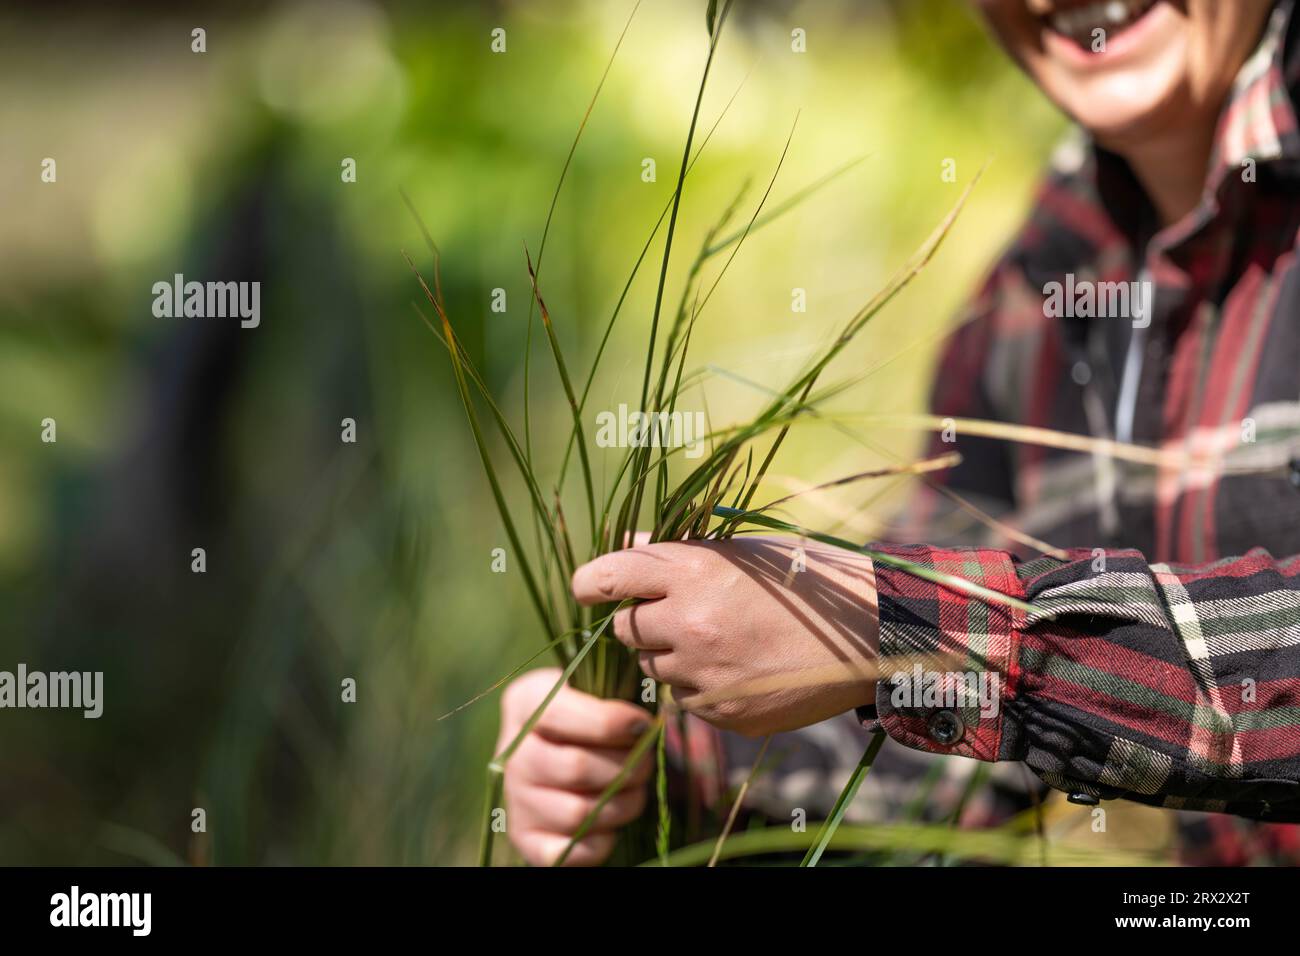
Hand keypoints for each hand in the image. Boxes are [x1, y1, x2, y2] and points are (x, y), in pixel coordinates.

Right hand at [498, 668, 652, 865]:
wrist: (558, 749)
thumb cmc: (588, 712)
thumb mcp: (591, 685)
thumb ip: (610, 689)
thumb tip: (644, 724)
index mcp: (523, 702)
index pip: (563, 714)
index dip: (612, 722)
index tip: (643, 725)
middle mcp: (511, 753)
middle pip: (577, 768)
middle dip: (628, 766)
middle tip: (646, 761)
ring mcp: (515, 800)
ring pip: (580, 813)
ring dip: (624, 803)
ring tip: (635, 788)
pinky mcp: (525, 839)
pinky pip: (571, 851)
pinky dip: (603, 840)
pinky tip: (611, 819)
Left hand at [571, 537, 878, 736]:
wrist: (869, 633)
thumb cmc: (803, 578)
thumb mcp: (739, 549)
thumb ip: (674, 549)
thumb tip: (622, 545)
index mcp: (692, 573)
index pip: (609, 577)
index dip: (590, 583)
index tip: (587, 588)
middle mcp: (691, 625)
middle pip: (625, 630)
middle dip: (640, 621)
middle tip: (675, 612)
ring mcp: (707, 675)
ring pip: (653, 670)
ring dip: (670, 656)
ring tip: (719, 639)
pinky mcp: (725, 714)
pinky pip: (687, 701)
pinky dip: (700, 687)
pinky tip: (740, 667)